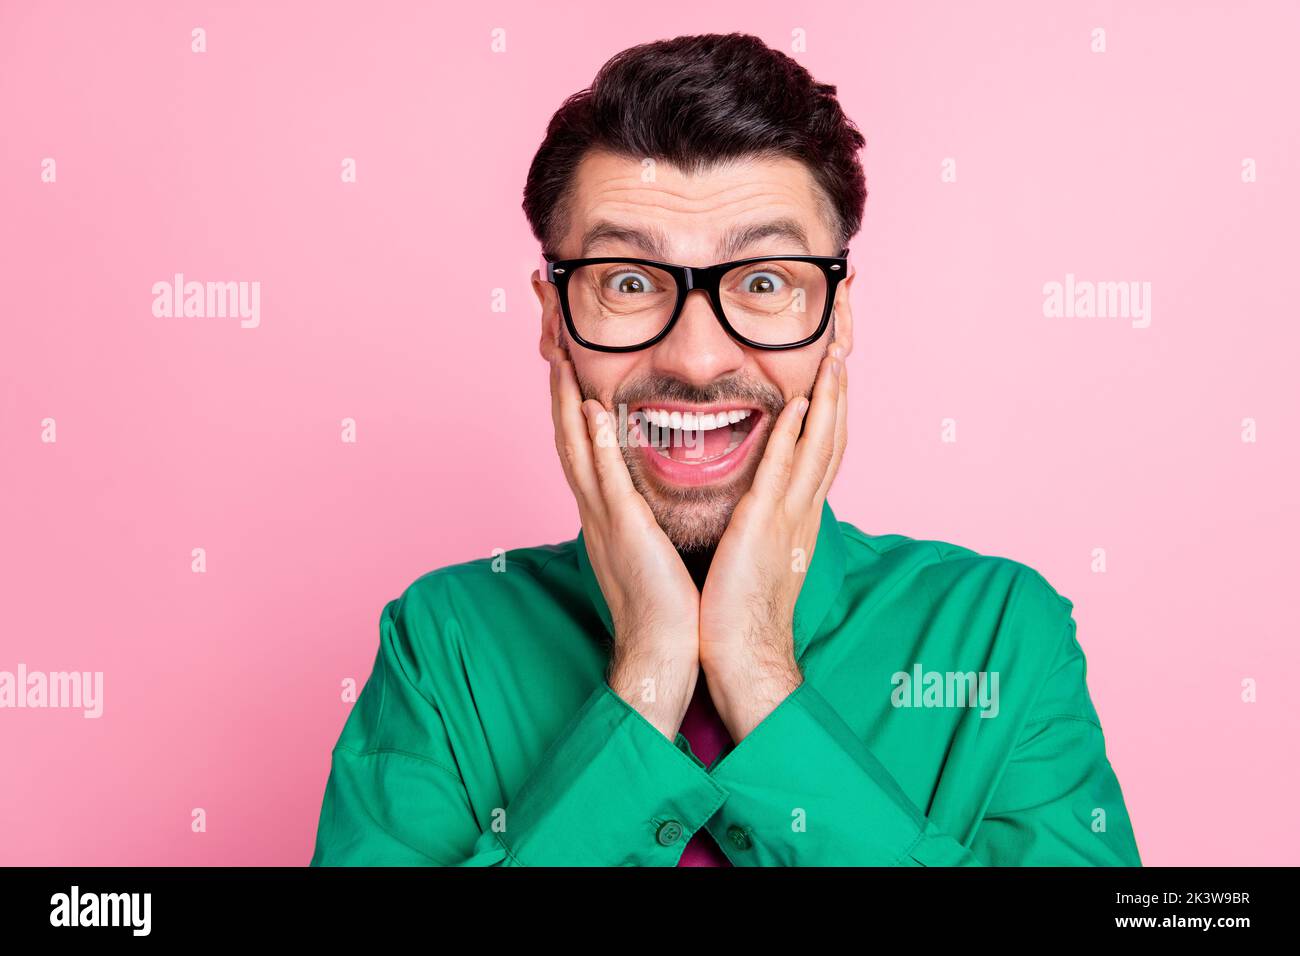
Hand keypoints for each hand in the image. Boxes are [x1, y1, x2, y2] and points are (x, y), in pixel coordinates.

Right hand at [548, 349, 700, 737]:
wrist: (662, 651)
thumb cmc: (664, 607)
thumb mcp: (649, 551)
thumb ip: (641, 519)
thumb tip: (644, 499)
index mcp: (604, 517)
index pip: (582, 453)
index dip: (573, 412)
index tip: (571, 375)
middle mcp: (596, 514)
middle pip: (569, 444)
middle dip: (560, 398)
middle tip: (554, 354)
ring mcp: (606, 522)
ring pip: (578, 453)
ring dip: (569, 408)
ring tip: (562, 367)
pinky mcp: (626, 533)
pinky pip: (608, 482)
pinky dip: (597, 446)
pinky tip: (595, 413)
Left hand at [698, 339, 848, 741]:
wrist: (743, 655)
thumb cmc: (741, 612)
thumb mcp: (757, 555)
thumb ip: (763, 524)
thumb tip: (757, 503)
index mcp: (800, 518)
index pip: (822, 453)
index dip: (832, 412)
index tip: (833, 374)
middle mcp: (803, 511)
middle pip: (832, 440)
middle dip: (839, 393)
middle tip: (843, 348)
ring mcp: (788, 517)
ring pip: (818, 447)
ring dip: (828, 400)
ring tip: (834, 358)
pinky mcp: (763, 525)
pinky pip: (782, 471)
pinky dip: (793, 435)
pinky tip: (800, 404)